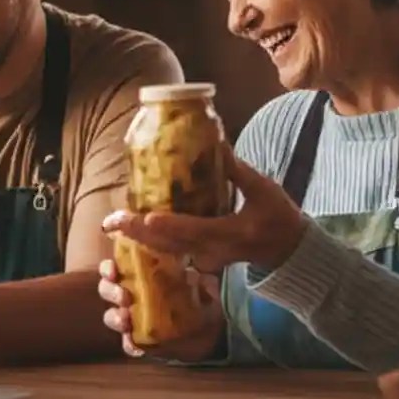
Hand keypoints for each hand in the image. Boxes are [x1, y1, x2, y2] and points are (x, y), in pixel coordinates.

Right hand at [97, 258, 223, 359]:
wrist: (207, 326)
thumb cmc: (194, 294)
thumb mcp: (193, 279)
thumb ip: (188, 274)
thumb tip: (190, 272)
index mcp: (136, 275)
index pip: (113, 269)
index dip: (108, 270)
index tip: (113, 272)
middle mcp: (129, 295)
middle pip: (107, 290)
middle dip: (111, 292)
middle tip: (124, 296)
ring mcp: (132, 320)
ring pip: (112, 317)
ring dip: (115, 317)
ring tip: (125, 320)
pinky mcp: (139, 342)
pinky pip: (128, 345)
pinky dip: (130, 345)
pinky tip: (136, 346)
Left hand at [101, 146, 305, 272]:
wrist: (286, 250)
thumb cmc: (278, 217)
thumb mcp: (263, 190)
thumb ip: (238, 170)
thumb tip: (216, 139)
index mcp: (232, 233)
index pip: (196, 231)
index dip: (171, 225)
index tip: (147, 218)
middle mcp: (214, 251)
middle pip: (171, 245)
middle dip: (140, 234)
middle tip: (112, 221)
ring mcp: (206, 259)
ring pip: (167, 251)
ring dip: (139, 238)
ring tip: (114, 223)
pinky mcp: (200, 258)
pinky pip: (170, 252)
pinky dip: (150, 241)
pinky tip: (131, 229)